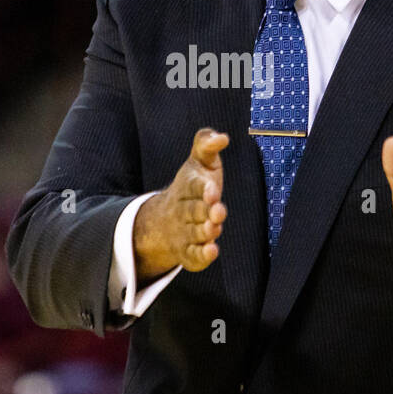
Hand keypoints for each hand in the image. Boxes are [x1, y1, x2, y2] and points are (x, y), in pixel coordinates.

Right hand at [132, 128, 229, 277]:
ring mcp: (184, 232)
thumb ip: (207, 144)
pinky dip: (202, 256)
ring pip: (193, 234)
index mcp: (187, 186)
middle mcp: (183, 210)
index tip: (213, 190)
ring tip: (214, 229)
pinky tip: (212, 251)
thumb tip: (222, 137)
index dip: (203, 189)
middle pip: (192, 211)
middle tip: (217, 211)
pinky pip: (192, 256)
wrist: (170, 219)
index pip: (193, 187)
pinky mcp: (188, 252)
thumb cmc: (195, 186)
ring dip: (204, 232)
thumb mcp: (200, 161)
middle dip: (205, 212)